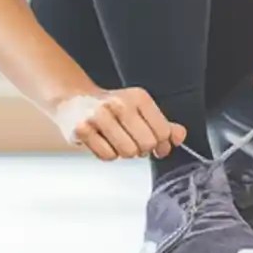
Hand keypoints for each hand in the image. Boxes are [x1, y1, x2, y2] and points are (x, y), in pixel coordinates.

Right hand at [52, 87, 186, 160]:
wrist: (73, 100)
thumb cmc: (110, 108)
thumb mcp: (139, 110)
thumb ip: (163, 124)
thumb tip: (179, 136)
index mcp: (138, 97)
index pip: (163, 132)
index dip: (160, 144)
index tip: (151, 142)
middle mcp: (119, 103)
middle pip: (146, 144)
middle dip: (140, 148)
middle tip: (129, 139)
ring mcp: (99, 115)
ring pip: (127, 152)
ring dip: (122, 152)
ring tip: (114, 139)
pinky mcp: (82, 129)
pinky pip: (107, 155)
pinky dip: (106, 154)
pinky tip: (100, 140)